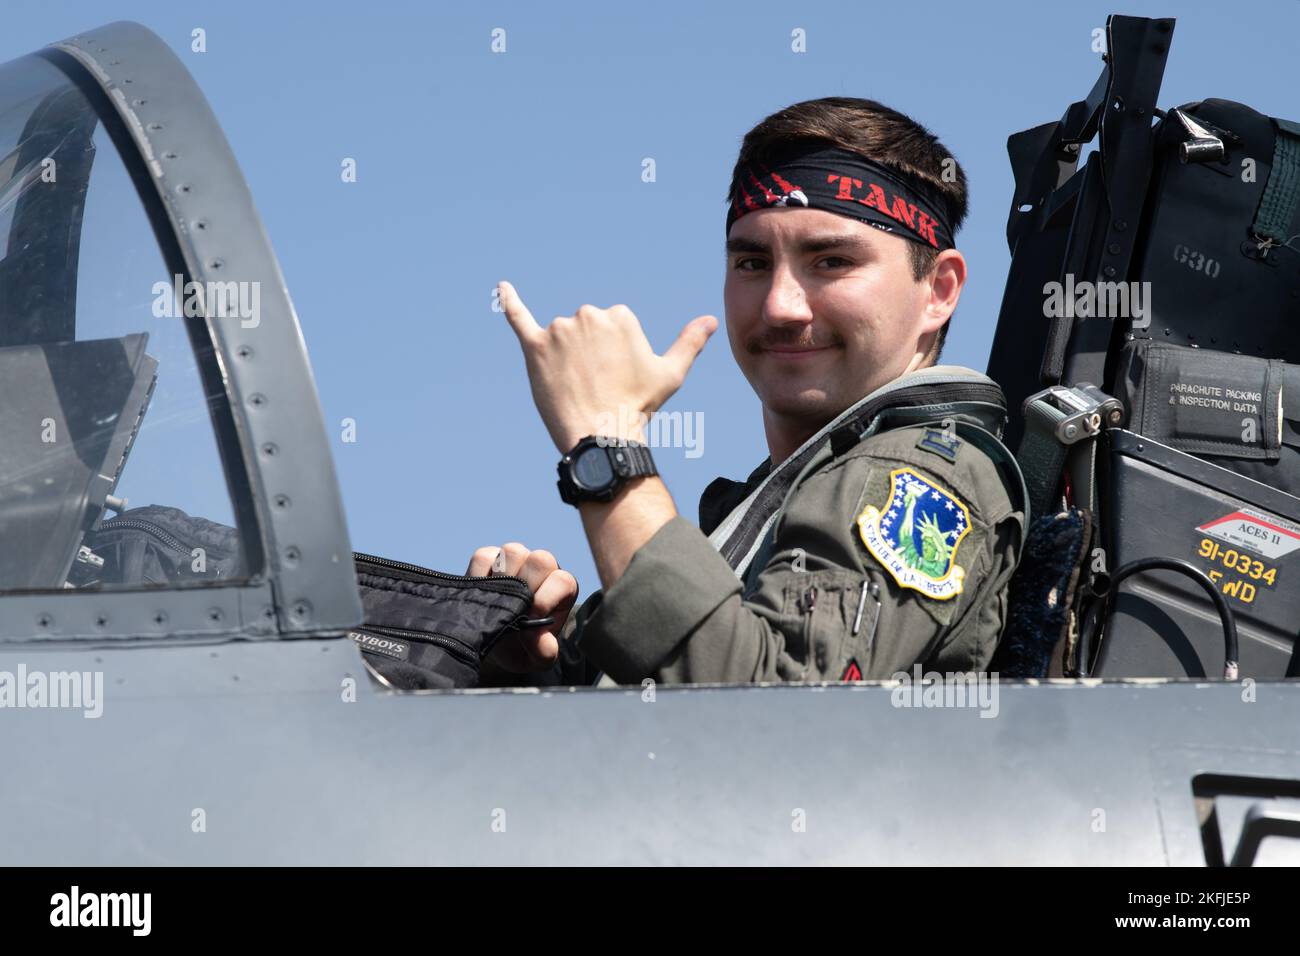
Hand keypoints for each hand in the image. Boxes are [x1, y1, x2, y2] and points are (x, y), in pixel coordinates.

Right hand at [467, 542, 577, 673]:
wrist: (495, 645)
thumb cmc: (522, 648)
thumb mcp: (535, 658)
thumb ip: (544, 652)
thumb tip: (542, 642)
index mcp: (561, 590)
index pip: (562, 580)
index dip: (546, 598)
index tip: (531, 618)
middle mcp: (542, 570)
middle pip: (540, 559)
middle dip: (525, 585)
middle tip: (513, 608)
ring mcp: (515, 561)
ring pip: (513, 551)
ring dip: (503, 577)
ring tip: (497, 602)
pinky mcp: (488, 560)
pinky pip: (484, 555)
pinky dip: (479, 574)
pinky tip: (481, 594)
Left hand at [497, 280, 716, 452]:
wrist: (602, 435)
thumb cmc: (638, 405)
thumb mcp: (670, 372)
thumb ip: (689, 341)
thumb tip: (710, 320)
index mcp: (619, 315)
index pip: (612, 328)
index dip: (615, 357)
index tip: (618, 378)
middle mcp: (587, 314)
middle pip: (585, 330)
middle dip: (590, 355)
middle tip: (599, 386)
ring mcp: (559, 330)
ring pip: (561, 338)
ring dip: (566, 358)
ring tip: (578, 387)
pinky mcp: (534, 347)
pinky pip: (518, 318)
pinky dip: (509, 302)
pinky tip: (502, 288)